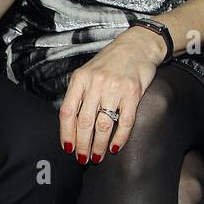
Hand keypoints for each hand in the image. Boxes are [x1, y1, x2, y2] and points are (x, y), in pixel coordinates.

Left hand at [59, 26, 167, 162]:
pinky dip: (120, 138)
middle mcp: (95, 83)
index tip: (67, 148)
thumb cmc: (109, 62)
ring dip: (99, 145)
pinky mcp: (133, 93)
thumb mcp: (87, 72)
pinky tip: (115, 147)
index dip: (66, 133)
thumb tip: (69, 124)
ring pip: (103, 125)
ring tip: (97, 157)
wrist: (137, 45)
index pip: (67, 111)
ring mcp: (115, 88)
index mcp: (80, 79)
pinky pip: (125, 122)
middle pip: (84, 122)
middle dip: (82, 145)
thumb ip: (78, 94)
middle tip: (82, 158)